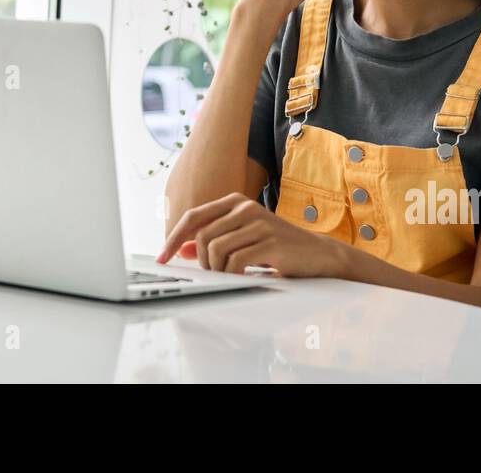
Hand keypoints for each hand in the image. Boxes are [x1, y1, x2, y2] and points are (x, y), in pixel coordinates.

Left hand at [156, 192, 344, 277]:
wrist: (318, 255)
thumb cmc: (278, 248)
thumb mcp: (243, 240)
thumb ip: (215, 240)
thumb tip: (183, 249)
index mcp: (235, 202)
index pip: (193, 217)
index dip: (174, 238)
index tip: (162, 258)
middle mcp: (245, 207)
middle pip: (202, 236)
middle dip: (203, 261)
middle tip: (215, 274)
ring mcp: (258, 222)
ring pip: (215, 249)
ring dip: (218, 270)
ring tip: (232, 276)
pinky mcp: (269, 241)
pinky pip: (234, 261)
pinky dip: (232, 275)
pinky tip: (242, 278)